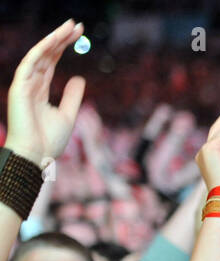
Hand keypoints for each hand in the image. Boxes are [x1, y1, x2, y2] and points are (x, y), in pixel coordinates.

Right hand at [5, 20, 85, 165]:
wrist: (36, 155)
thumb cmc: (50, 140)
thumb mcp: (68, 114)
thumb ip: (72, 96)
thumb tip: (79, 78)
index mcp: (40, 89)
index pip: (52, 62)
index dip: (63, 47)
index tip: (78, 34)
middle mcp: (31, 83)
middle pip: (47, 54)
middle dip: (61, 38)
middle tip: (77, 24)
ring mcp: (24, 84)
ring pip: (39, 55)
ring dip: (54, 39)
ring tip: (69, 27)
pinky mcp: (19, 87)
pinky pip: (30, 63)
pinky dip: (42, 50)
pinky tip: (54, 40)